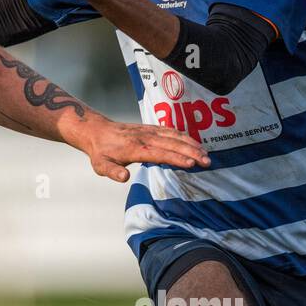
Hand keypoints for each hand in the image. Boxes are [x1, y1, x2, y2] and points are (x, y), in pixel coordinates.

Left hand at [76, 117, 209, 182]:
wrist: (97, 131)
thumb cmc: (101, 152)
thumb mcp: (101, 165)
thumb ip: (112, 172)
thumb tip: (124, 177)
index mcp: (134, 148)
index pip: (159, 153)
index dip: (175, 158)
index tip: (191, 164)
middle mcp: (144, 138)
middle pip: (172, 144)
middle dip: (191, 152)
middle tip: (207, 162)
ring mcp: (149, 131)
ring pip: (174, 136)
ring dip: (191, 144)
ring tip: (206, 154)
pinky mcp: (151, 128)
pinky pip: (171, 131)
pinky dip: (185, 136)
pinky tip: (195, 143)